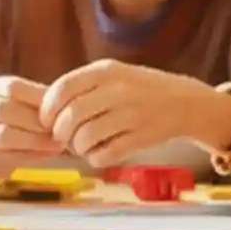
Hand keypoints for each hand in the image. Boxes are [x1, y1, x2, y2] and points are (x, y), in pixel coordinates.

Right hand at [0, 75, 63, 177]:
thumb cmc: (22, 121)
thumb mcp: (30, 105)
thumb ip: (44, 103)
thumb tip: (66, 107)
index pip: (12, 87)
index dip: (39, 98)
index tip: (61, 107)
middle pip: (4, 109)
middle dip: (36, 121)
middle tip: (60, 128)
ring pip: (4, 134)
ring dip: (36, 139)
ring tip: (57, 143)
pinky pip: (5, 157)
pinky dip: (31, 155)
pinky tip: (48, 153)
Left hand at [38, 59, 230, 167]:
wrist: (186, 102)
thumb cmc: (141, 89)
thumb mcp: (115, 75)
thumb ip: (83, 86)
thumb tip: (44, 112)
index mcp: (107, 71)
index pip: (62, 89)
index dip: (48, 110)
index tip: (47, 120)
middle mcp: (119, 90)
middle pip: (71, 116)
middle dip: (60, 133)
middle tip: (64, 138)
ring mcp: (132, 113)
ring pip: (86, 138)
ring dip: (77, 148)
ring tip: (82, 147)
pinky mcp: (142, 136)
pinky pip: (106, 154)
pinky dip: (96, 158)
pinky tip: (99, 153)